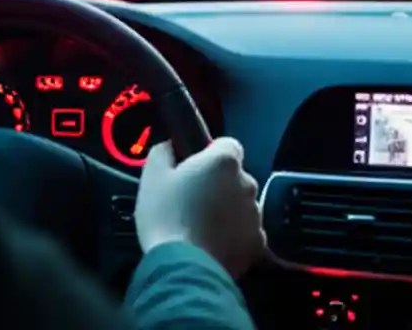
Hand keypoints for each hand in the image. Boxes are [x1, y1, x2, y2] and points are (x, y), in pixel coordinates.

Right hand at [135, 137, 266, 278]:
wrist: (183, 266)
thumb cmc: (166, 218)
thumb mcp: (153, 177)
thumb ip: (163, 152)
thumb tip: (169, 146)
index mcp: (224, 162)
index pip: (227, 145)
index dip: (210, 154)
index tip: (194, 169)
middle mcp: (247, 182)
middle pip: (234, 177)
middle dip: (218, 185)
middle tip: (192, 202)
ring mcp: (256, 213)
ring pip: (242, 205)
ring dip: (227, 210)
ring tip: (200, 227)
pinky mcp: (258, 241)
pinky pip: (247, 231)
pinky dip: (234, 236)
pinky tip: (213, 243)